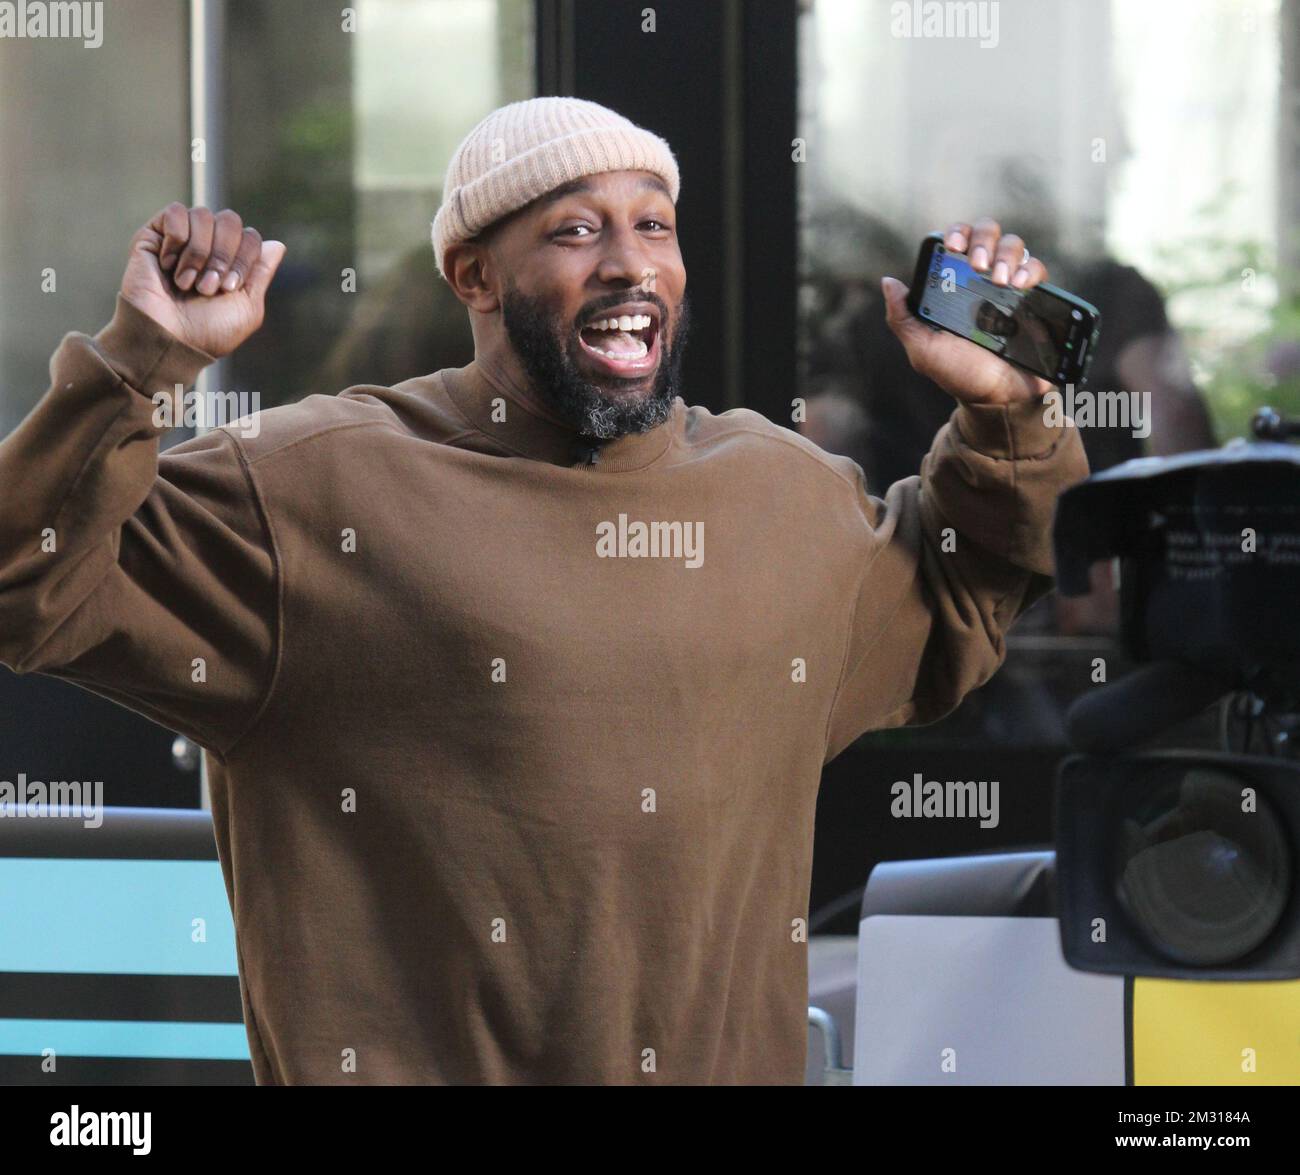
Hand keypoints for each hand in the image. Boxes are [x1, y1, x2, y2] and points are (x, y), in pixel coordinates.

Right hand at [120, 203, 286, 358]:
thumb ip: (261, 274)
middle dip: (223, 254)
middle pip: (230, 220)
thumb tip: (277, 245)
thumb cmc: (208, 332)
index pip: (251, 237)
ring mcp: (181, 239)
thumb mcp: (247, 307)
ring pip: (203, 214)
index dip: (244, 259)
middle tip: (208, 287)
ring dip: (198, 253)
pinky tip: (167, 266)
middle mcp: (208, 247)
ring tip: (187, 283)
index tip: (229, 288)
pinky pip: (174, 212)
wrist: (168, 340)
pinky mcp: (153, 236)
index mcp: (231, 262)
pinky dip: (176, 240)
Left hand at [882, 217, 1052, 406]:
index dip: (956, 233)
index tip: (953, 246)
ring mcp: (1010, 286)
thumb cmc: (958, 374)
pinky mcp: (1035, 299)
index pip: (957, 241)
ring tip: (1001, 280)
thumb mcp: (923, 349)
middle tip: (977, 264)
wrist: (997, 400)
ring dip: (1006, 254)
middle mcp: (982, 279)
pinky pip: (1038, 269)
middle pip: (988, 232)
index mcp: (954, 285)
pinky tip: (1020, 285)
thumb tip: (889, 282)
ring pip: (1014, 245)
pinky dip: (1031, 269)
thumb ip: (903, 319)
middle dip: (982, 239)